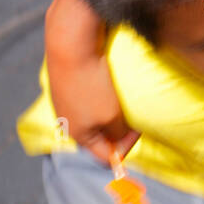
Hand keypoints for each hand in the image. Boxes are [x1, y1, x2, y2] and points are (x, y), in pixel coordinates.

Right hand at [47, 49, 139, 165]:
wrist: (70, 47)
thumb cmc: (92, 86)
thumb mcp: (112, 116)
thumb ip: (118, 133)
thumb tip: (119, 137)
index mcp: (79, 136)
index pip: (105, 156)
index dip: (126, 148)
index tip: (138, 130)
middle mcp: (68, 124)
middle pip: (99, 138)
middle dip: (118, 131)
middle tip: (132, 118)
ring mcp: (65, 105)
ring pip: (93, 119)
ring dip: (110, 115)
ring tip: (121, 103)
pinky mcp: (66, 88)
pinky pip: (87, 102)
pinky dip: (100, 100)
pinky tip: (107, 88)